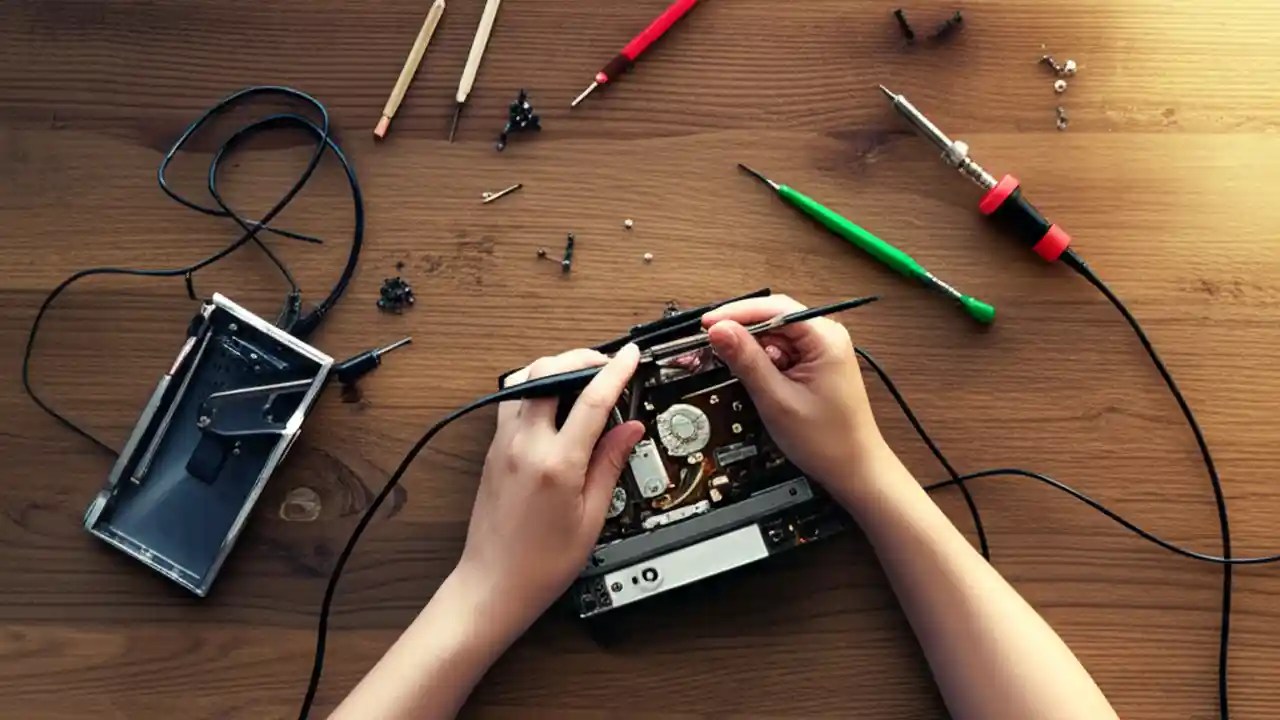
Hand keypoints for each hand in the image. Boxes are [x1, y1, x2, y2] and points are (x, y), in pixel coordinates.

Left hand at [454, 345, 643, 639]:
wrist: (493, 584)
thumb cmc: (540, 563)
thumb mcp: (591, 516)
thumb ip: (610, 464)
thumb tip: (630, 429)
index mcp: (556, 464)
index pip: (592, 400)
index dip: (616, 371)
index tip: (631, 356)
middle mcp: (524, 445)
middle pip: (548, 372)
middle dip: (581, 357)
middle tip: (607, 364)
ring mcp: (503, 444)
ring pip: (523, 380)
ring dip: (553, 367)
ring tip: (581, 377)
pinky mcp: (493, 450)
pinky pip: (513, 402)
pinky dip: (536, 389)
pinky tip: (556, 403)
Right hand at [702, 295, 885, 497]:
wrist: (853, 469)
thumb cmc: (828, 441)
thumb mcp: (777, 399)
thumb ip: (746, 361)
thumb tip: (720, 331)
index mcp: (826, 339)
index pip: (774, 308)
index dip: (737, 313)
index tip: (708, 324)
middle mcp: (827, 337)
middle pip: (773, 318)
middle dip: (742, 331)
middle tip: (712, 343)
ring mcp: (822, 351)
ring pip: (775, 336)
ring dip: (752, 349)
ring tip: (733, 367)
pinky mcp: (815, 364)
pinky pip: (782, 352)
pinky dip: (763, 361)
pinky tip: (753, 376)